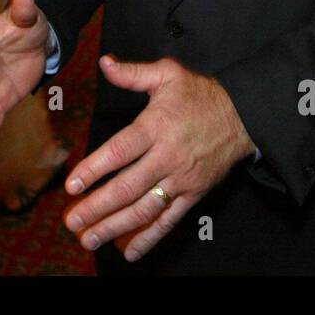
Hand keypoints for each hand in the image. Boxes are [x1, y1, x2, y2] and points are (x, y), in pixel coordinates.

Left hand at [63, 55, 255, 261]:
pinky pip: (169, 220)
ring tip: (89, 239)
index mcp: (156, 126)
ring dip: (115, 227)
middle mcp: (167, 156)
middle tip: (71, 222)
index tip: (71, 185)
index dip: (94, 168)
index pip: (120, 151)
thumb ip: (133, 73)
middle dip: (97, 207)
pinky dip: (149, 238)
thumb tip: (104, 63)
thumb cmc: (200, 94)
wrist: (244, 116)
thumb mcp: (168, 74)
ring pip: (144, 209)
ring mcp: (181, 179)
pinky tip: (128, 251)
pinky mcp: (194, 195)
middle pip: (127, 187)